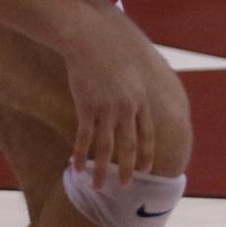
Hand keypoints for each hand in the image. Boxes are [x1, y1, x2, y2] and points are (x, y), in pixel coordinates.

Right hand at [64, 12, 169, 187]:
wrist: (89, 39)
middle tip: (127, 187)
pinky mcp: (86, 107)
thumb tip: (136, 95)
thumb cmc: (109, 50)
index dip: (147, 153)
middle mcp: (126, 108)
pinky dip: (81, 156)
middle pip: (129, 145)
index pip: (148, 133)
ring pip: (106, 148)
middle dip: (129, 169)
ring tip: (99, 188)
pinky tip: (77, 169)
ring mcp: (106, 109)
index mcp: (140, 99)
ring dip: (102, 171)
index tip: (148, 169)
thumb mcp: (130, 69)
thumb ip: (134, 88)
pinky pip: (84, 138)